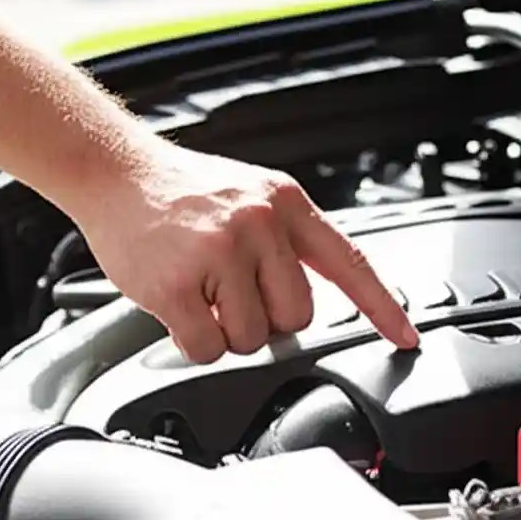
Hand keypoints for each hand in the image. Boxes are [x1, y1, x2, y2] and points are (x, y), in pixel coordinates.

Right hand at [71, 140, 419, 362]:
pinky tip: (178, 307)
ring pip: (252, 339)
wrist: (114, 171)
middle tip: (231, 291)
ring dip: (227, 332)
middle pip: (297, 317)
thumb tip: (311, 300)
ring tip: (201, 292)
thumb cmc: (181, 192)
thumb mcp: (250, 195)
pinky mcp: (176, 285)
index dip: (382, 306)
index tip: (406, 338)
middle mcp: (258, 223)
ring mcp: (217, 253)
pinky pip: (208, 348)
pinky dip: (195, 342)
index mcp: (284, 202)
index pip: (349, 262)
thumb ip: (287, 241)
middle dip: (266, 319)